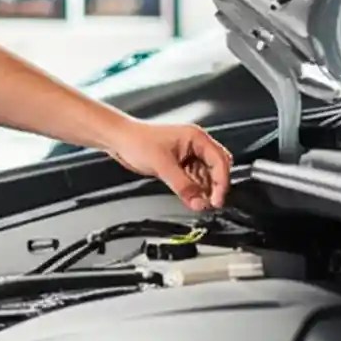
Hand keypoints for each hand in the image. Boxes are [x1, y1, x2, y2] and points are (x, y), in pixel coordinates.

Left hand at [105, 120, 232, 210]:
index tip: (217, 199)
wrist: (118, 140)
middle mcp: (195, 145)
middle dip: (215, 186)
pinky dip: (194, 188)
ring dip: (203, 189)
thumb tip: (198, 202)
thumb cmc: (136, 141)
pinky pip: (193, 178)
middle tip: (210, 203)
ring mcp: (187, 154)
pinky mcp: (178, 163)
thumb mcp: (161, 165)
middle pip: (217, 168)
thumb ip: (182, 185)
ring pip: (205, 175)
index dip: (221, 182)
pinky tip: (190, 197)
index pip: (220, 161)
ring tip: (198, 202)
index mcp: (196, 137)